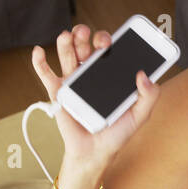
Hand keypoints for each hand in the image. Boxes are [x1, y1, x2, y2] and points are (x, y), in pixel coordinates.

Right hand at [31, 24, 160, 171]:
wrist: (95, 152)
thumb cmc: (117, 133)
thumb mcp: (139, 115)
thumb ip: (149, 96)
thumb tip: (144, 74)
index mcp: (109, 73)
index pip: (108, 50)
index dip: (108, 40)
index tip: (111, 40)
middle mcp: (90, 73)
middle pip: (86, 47)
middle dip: (87, 37)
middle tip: (93, 41)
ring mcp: (73, 81)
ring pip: (67, 55)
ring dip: (66, 42)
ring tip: (67, 36)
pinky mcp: (57, 93)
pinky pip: (46, 74)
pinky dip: (40, 62)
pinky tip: (38, 51)